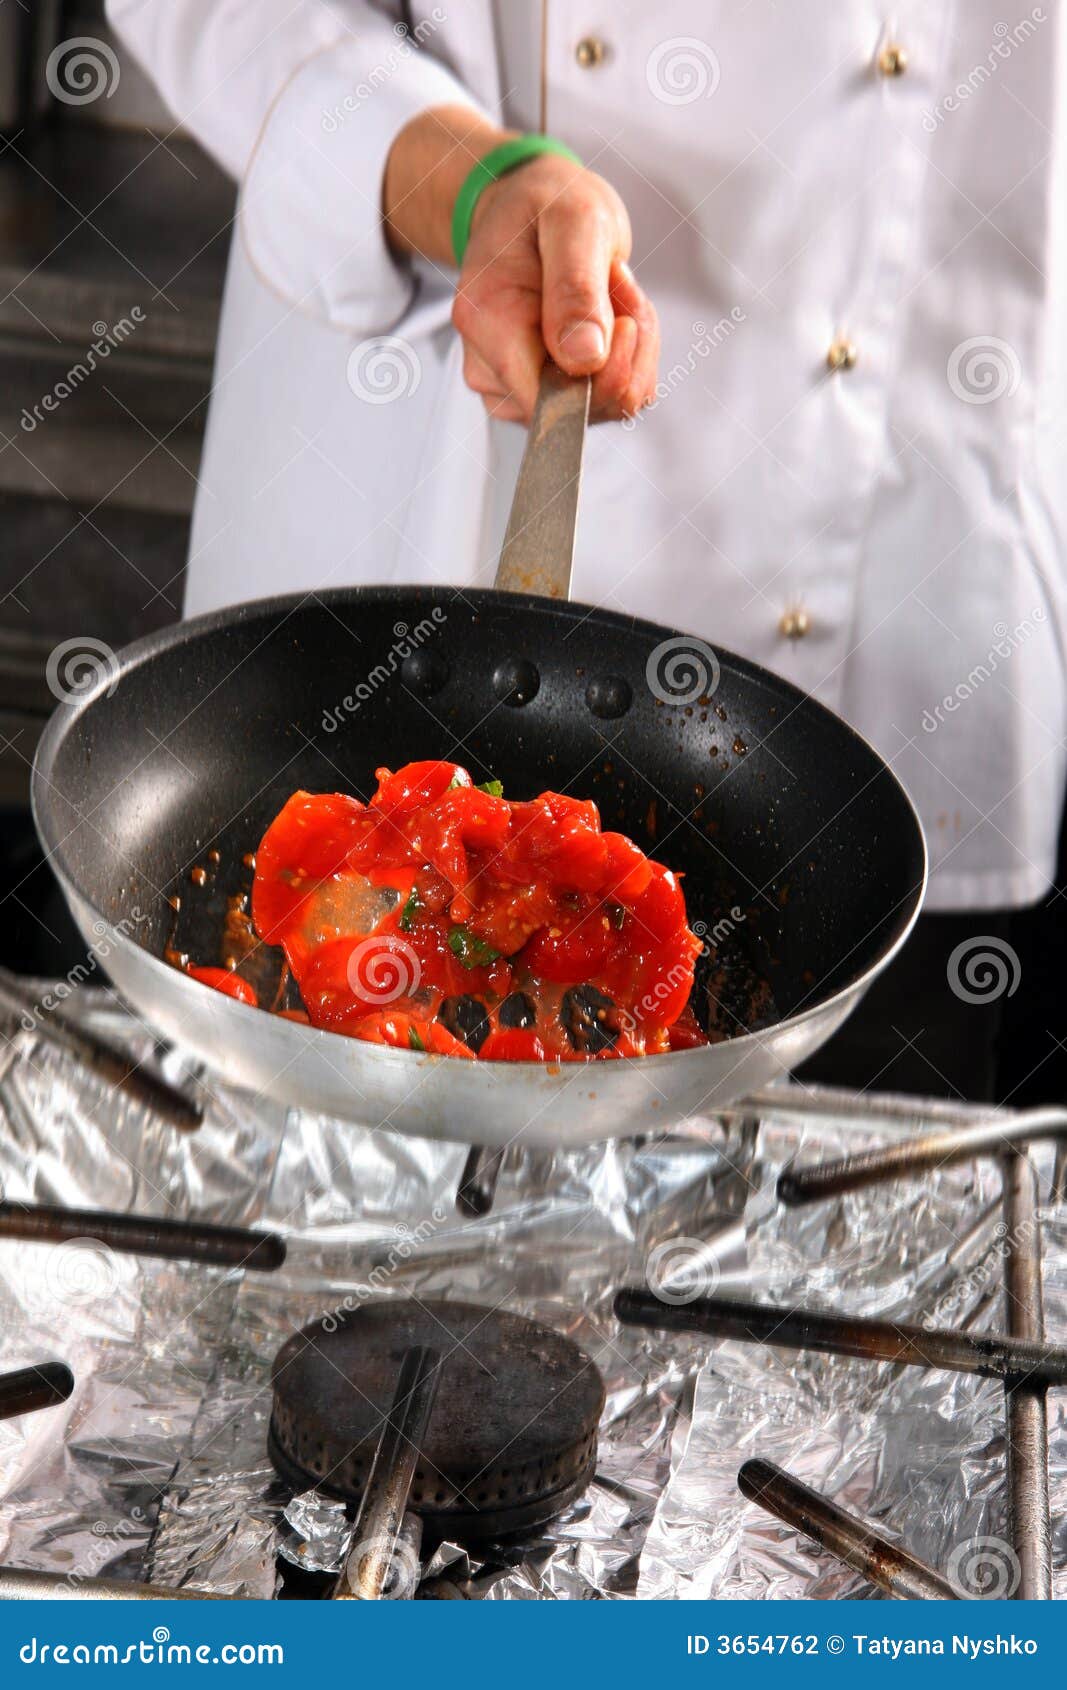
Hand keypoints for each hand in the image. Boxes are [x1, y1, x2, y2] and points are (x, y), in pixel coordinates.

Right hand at [454, 152, 659, 423]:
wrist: (532, 210)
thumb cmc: (547, 205)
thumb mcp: (572, 221)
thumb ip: (577, 289)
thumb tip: (584, 359)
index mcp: (488, 324)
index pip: (551, 398)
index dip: (605, 367)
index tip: (618, 299)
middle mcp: (492, 369)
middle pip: (583, 406)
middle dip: (625, 348)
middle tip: (615, 282)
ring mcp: (516, 388)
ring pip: (604, 405)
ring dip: (630, 350)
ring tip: (610, 289)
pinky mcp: (547, 394)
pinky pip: (610, 399)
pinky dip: (628, 357)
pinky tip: (612, 312)